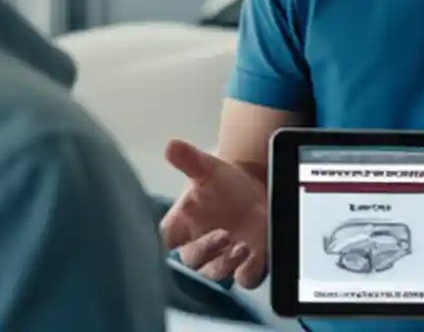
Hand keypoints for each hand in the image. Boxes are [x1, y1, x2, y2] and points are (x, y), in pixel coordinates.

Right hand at [159, 139, 268, 287]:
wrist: (259, 187)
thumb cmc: (225, 182)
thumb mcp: (208, 168)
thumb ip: (189, 161)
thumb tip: (171, 146)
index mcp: (182, 225)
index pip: (164, 242)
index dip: (166, 244)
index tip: (177, 236)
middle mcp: (198, 246)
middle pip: (191, 261)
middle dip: (205, 250)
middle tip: (223, 235)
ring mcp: (222, 258)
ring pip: (214, 273)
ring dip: (226, 262)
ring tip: (242, 245)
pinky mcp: (246, 265)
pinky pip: (243, 278)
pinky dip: (247, 272)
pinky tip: (254, 257)